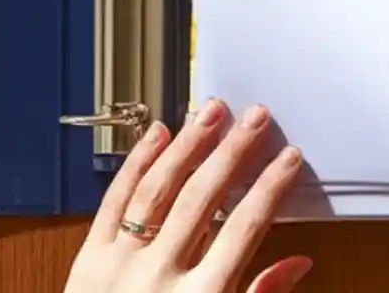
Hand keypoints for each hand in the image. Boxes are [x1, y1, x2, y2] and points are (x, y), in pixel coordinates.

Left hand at [64, 99, 311, 292]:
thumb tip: (300, 264)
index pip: (245, 229)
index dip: (270, 188)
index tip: (288, 158)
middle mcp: (159, 278)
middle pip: (203, 199)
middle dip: (234, 153)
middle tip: (256, 118)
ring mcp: (120, 265)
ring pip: (158, 191)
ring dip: (189, 146)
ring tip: (211, 113)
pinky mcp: (88, 260)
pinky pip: (114, 202)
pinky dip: (136, 164)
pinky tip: (158, 135)